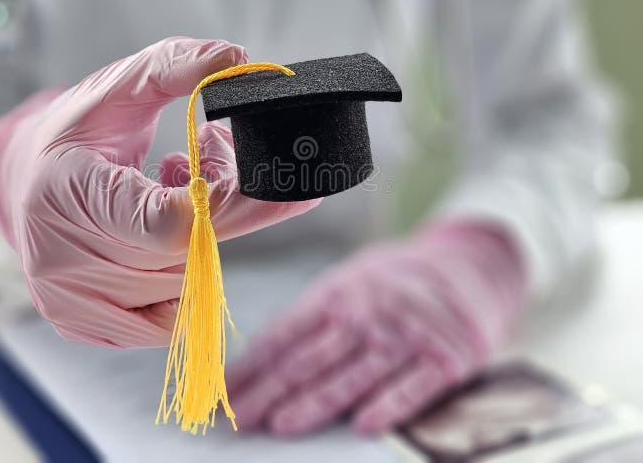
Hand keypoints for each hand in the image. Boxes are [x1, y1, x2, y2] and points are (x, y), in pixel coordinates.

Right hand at [0, 37, 317, 346]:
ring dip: (207, 238)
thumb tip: (238, 60)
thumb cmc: (76, 133)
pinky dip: (187, 277)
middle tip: (225, 157)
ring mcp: (69, 301)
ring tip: (184, 186)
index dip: (224, 202)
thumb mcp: (118, 86)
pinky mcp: (85, 326)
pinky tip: (169, 235)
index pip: (162, 223)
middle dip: (229, 208)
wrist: (25, 180)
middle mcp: (59, 258)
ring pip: (185, 287)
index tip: (265, 172)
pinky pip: (170, 319)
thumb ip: (175, 66)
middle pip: (185, 255)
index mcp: (64, 191)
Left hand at [227, 221, 526, 434]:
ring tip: (282, 423)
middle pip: (310, 359)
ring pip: (354, 374)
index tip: (224, 393)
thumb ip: (310, 321)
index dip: (252, 367)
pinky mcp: (446, 358)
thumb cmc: (391, 285)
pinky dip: (389, 405)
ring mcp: (406, 336)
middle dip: (268, 391)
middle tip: (239, 417)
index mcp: (336, 296)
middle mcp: (367, 313)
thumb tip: (260, 361)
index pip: (283, 337)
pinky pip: (414, 386)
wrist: (466, 266)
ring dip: (316, 401)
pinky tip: (363, 424)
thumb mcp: (346, 285)